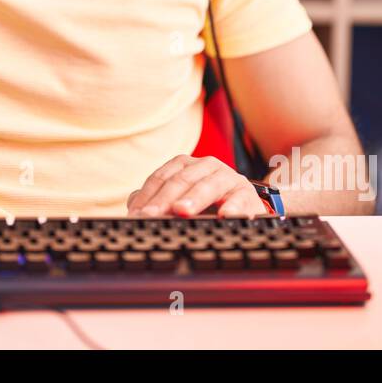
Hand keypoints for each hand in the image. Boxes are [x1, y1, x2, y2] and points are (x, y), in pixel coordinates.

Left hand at [127, 156, 269, 217]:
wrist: (242, 207)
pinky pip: (239, 199)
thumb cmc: (204, 205)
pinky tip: (224, 217)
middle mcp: (206, 166)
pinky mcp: (247, 194)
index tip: (137, 216)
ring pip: (208, 186)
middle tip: (152, 216)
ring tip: (181, 212)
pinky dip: (233, 208)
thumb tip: (133, 209)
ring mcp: (228, 177)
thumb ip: (156, 202)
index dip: (147, 197)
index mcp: (185, 165)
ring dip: (194, 199)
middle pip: (181, 181)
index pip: (161, 178)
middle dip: (164, 200)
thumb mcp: (179, 200)